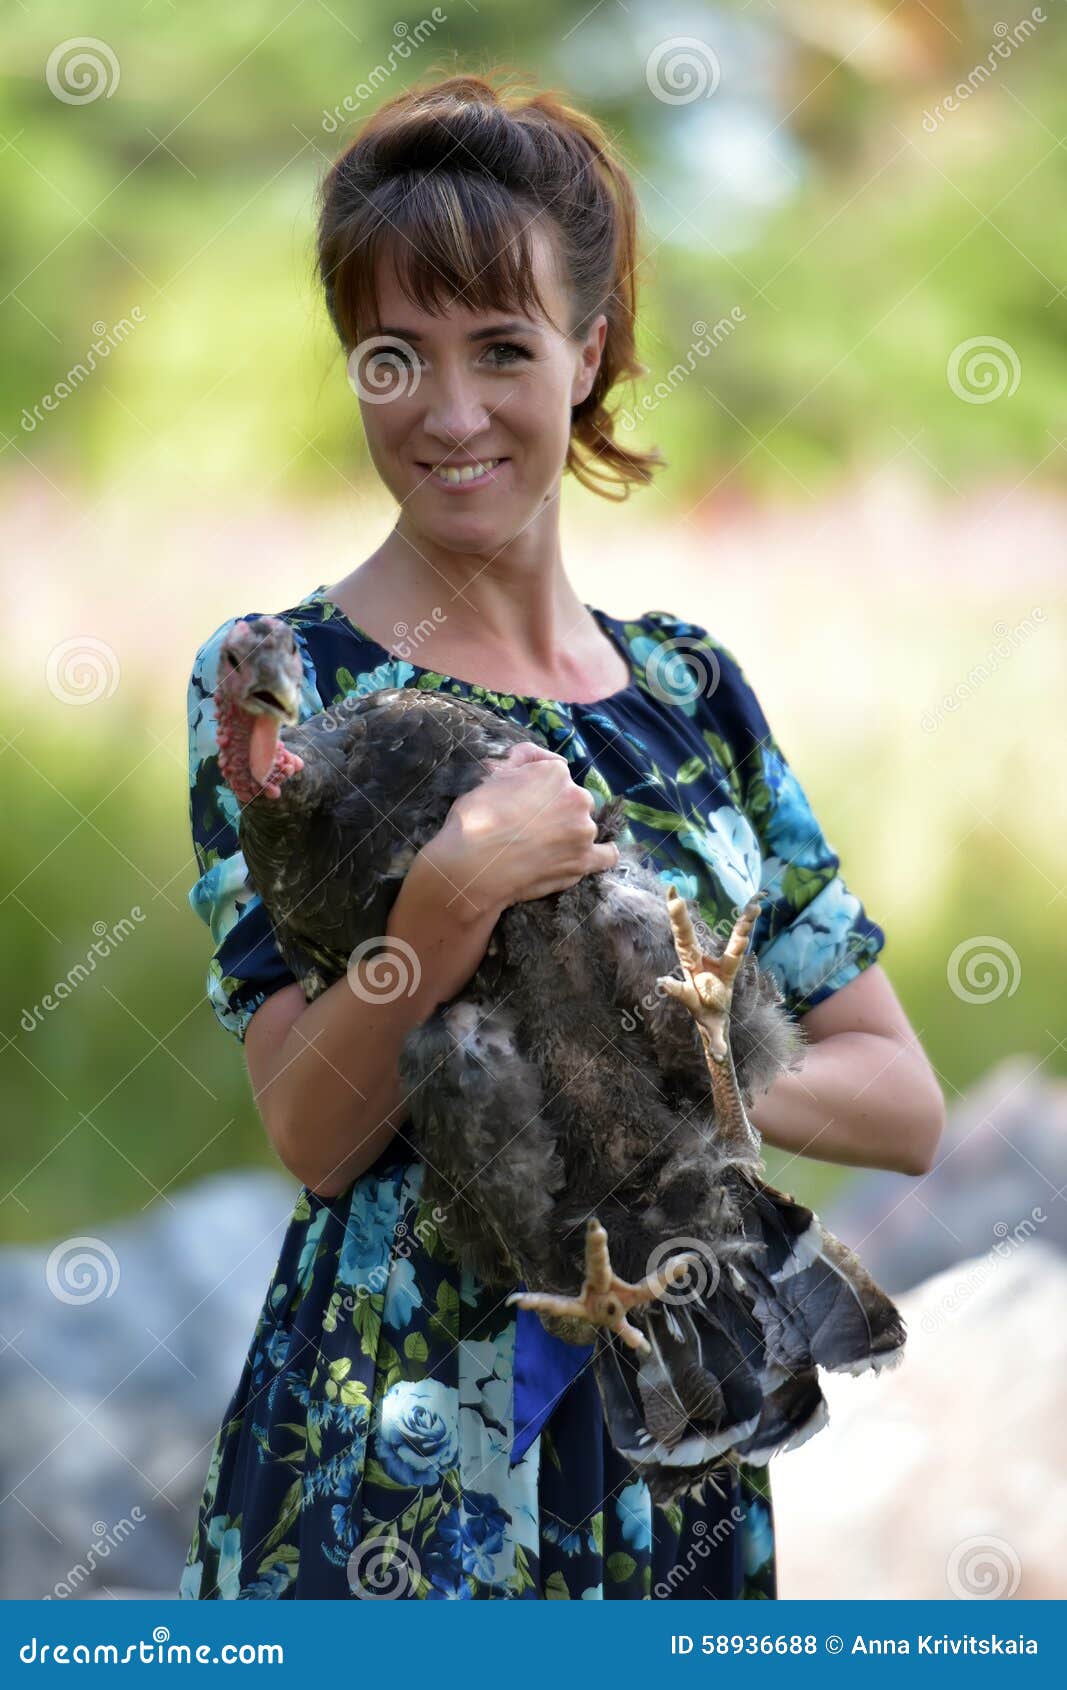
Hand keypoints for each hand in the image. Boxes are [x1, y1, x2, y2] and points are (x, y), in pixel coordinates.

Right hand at [418, 741, 619, 917]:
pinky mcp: (583, 862)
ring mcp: (583, 831)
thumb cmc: (475, 818)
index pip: (555, 774)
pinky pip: (605, 856)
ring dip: (571, 833)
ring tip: (545, 848)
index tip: (524, 802)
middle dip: (557, 810)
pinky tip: (595, 854)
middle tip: (531, 827)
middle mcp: (577, 798)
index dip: (538, 789)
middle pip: (573, 800)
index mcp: (556, 773)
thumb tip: (534, 754)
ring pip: (584, 827)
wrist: (472, 865)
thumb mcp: (491, 775)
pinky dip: (602, 854)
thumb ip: (520, 758)